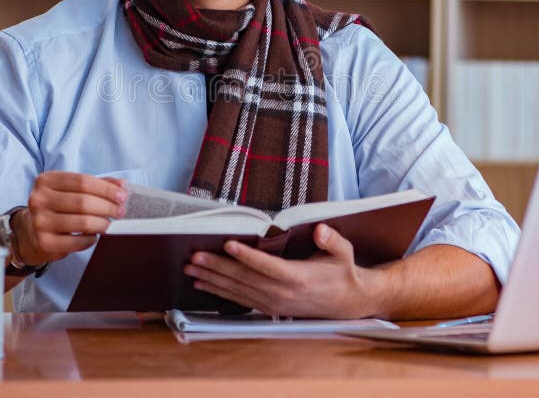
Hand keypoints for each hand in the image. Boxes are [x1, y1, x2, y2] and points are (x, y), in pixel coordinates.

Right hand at [12, 171, 127, 266]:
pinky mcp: (44, 242)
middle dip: (108, 207)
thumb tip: (122, 185)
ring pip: (82, 222)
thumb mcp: (73, 190)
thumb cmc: (58, 206)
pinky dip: (90, 239)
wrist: (30, 231)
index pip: (83, 181)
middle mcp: (39, 199)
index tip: (122, 196)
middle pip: (83, 202)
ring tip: (109, 224)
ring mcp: (39, 222)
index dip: (106, 189)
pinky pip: (77, 241)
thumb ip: (97, 184)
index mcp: (46, 180)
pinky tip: (93, 236)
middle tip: (120, 212)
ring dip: (102, 224)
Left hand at [184, 224, 375, 318]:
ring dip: (212, 279)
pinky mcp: (268, 308)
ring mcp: (273, 303)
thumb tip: (321, 229)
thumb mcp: (344, 254)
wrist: (348, 304)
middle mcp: (282, 293)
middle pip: (244, 279)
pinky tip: (202, 284)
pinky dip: (218, 292)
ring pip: (237, 291)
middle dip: (217, 267)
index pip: (267, 266)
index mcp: (298, 278)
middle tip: (194, 256)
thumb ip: (332, 241)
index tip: (228, 244)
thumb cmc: (343, 273)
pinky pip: (238, 300)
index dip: (247, 256)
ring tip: (190, 268)